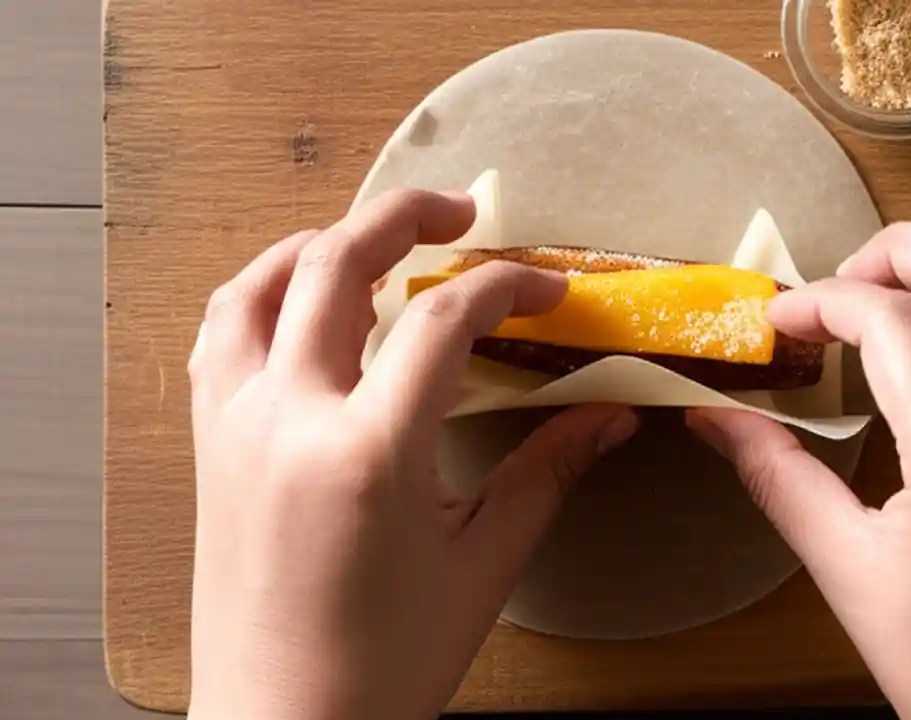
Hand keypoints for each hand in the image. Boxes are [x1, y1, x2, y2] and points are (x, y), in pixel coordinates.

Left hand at [187, 189, 636, 719]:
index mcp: (365, 452)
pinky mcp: (209, 444)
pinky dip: (263, 291)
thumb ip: (547, 473)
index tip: (550, 289)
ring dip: (326, 242)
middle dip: (406, 216)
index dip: (508, 286)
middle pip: (340, 263)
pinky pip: (220, 333)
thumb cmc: (383, 662)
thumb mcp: (481, 564)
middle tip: (463, 212)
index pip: (443, 320)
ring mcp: (235, 425)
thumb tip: (611, 417)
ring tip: (381, 243)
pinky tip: (303, 301)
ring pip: (262, 282)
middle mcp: (288, 420)